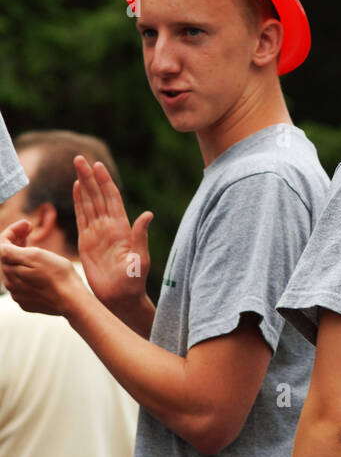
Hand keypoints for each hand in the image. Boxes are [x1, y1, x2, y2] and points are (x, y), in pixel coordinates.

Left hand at [0, 221, 81, 315]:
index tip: (28, 223)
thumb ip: (11, 250)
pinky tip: (39, 268)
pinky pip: (21, 283)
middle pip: (7, 257)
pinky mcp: (26, 301)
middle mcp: (9, 282)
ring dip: (21, 256)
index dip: (13, 230)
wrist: (71, 300)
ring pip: (14, 269)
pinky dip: (27, 271)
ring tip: (35, 248)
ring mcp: (17, 294)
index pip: (2, 243)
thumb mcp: (36, 255)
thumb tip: (1, 246)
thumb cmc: (58, 274)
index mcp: (10, 268)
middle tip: (30, 231)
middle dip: (16, 241)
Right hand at [73, 156, 152, 311]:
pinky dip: (78, 202)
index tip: (97, 165)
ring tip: (77, 167)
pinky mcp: (86, 242)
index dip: (105, 181)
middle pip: (97, 195)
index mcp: (122, 227)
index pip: (111, 198)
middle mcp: (109, 226)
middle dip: (89, 177)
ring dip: (83, 185)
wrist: (120, 298)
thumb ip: (140, 236)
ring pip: (88, 203)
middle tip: (79, 158)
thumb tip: (148, 214)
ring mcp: (97, 232)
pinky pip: (81, 218)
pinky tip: (76, 189)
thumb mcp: (140, 258)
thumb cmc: (133, 281)